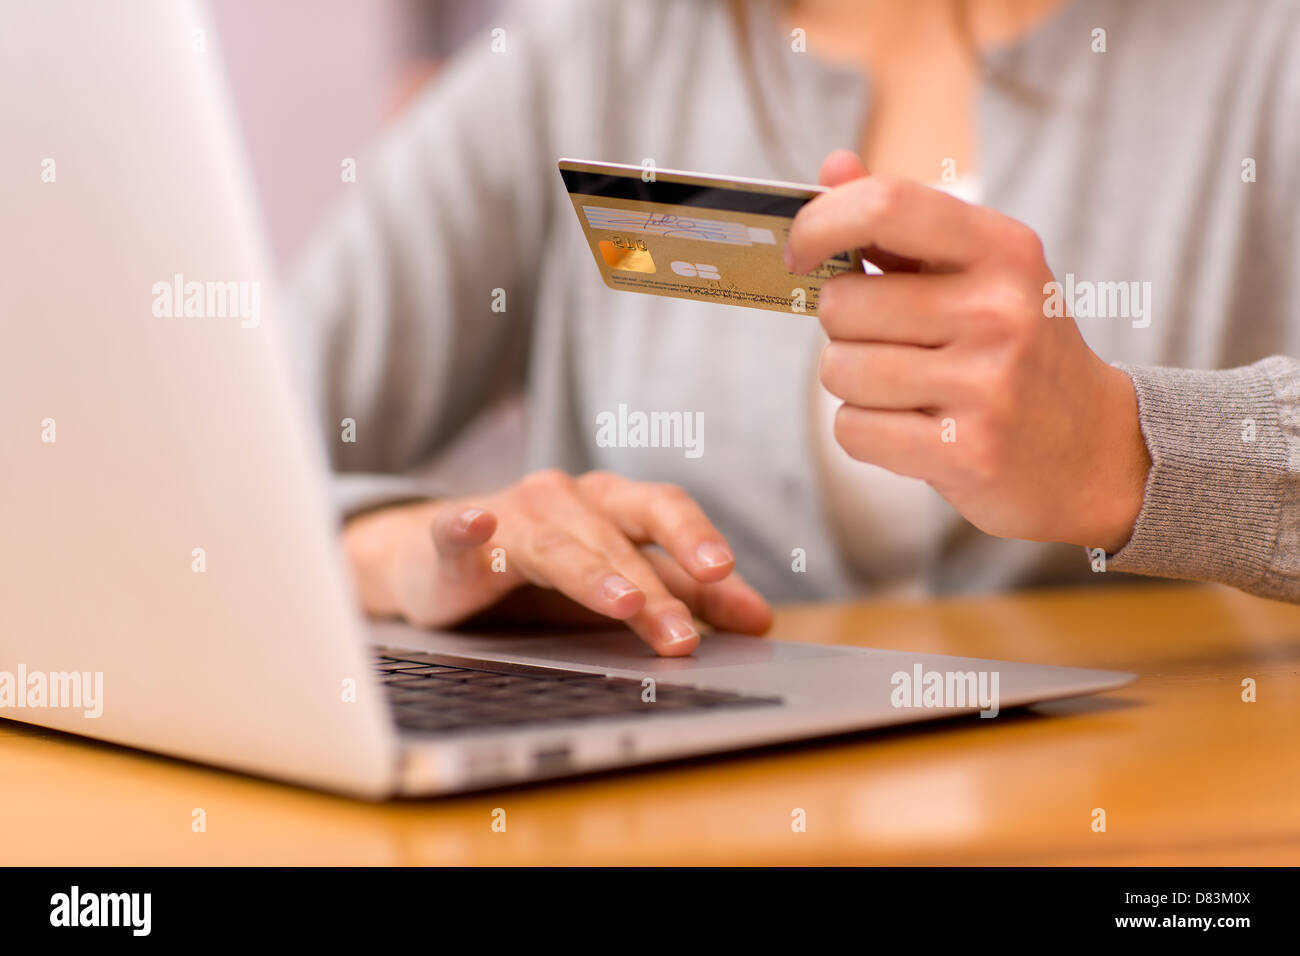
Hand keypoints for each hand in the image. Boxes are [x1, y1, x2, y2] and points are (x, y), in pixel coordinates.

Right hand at [342, 470, 771, 655]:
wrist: (441, 562)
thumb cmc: (542, 573)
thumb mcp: (622, 584)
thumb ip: (688, 596)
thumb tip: (760, 619)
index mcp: (612, 505)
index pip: (663, 510)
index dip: (695, 538)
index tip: (726, 572)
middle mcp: (566, 500)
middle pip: (618, 535)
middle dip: (656, 587)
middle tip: (683, 636)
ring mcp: (511, 516)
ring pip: (557, 545)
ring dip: (593, 574)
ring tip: (627, 605)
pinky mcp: (454, 542)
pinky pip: (458, 529)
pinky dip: (467, 526)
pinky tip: (478, 524)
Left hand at [787, 150, 1150, 552]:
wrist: (1093, 448)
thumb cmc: (1015, 349)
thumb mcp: (980, 273)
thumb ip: (900, 222)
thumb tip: (832, 166)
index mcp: (1003, 249)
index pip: (885, 206)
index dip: (820, 225)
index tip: (800, 253)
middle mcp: (999, 310)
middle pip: (841, 305)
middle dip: (845, 328)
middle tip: (894, 344)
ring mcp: (987, 384)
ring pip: (838, 371)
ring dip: (854, 385)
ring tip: (910, 389)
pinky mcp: (966, 452)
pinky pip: (852, 430)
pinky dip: (865, 433)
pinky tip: (914, 430)